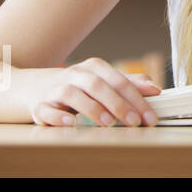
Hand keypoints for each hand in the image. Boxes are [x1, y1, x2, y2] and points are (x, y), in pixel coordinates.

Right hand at [29, 57, 160, 126]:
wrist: (36, 86)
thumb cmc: (79, 86)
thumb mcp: (104, 82)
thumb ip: (129, 84)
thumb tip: (155, 89)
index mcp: (94, 68)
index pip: (119, 81)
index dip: (136, 99)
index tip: (149, 117)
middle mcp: (75, 75)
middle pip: (97, 85)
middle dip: (118, 104)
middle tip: (134, 121)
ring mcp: (55, 88)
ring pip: (72, 94)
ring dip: (91, 108)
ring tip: (108, 123)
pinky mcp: (39, 104)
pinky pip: (45, 109)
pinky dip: (57, 116)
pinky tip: (70, 123)